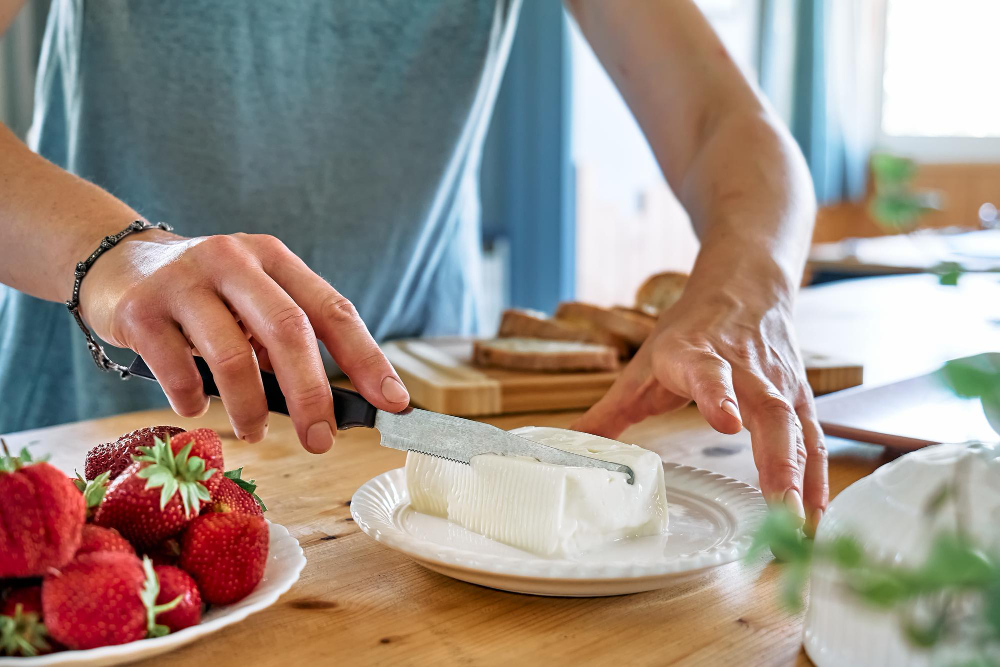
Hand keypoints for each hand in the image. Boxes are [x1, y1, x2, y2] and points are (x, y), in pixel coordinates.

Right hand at [78, 230, 409, 452]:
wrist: (116, 265)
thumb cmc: (205, 297)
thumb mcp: (252, 300)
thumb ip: (288, 339)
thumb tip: (334, 406)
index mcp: (274, 259)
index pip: (333, 310)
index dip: (367, 359)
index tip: (394, 402)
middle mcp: (233, 260)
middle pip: (288, 330)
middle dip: (311, 394)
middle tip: (320, 440)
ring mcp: (184, 281)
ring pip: (232, 356)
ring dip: (250, 408)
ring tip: (254, 432)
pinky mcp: (140, 309)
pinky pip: (177, 369)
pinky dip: (193, 400)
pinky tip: (196, 407)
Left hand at [571, 283, 826, 533]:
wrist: (744, 288)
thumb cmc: (690, 329)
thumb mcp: (643, 364)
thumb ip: (610, 410)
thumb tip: (568, 442)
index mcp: (696, 355)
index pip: (708, 373)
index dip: (717, 395)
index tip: (725, 421)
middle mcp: (745, 369)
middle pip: (768, 410)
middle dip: (777, 461)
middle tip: (779, 507)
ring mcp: (778, 383)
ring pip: (798, 428)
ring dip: (802, 478)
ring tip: (800, 526)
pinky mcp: (799, 396)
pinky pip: (813, 438)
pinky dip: (817, 476)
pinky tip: (815, 513)